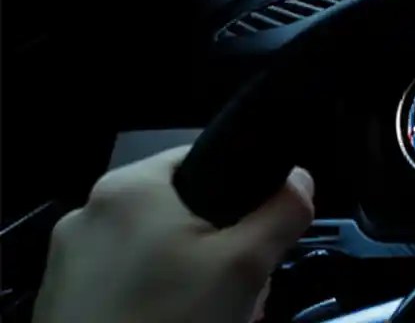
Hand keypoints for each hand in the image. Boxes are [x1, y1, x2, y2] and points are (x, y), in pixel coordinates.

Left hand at [33, 146, 313, 322]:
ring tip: (213, 314)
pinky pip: (124, 282)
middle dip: (220, 248)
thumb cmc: (170, 318)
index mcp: (129, 187)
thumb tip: (300, 180)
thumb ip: (281, 213)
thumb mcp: (244, 266)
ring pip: (154, 251)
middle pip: (181, 212)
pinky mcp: (62, 299)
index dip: (243, 194)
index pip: (203, 159)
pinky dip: (156, 298)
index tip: (258, 238)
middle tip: (242, 289)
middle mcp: (89, 212)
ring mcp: (69, 260)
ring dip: (192, 276)